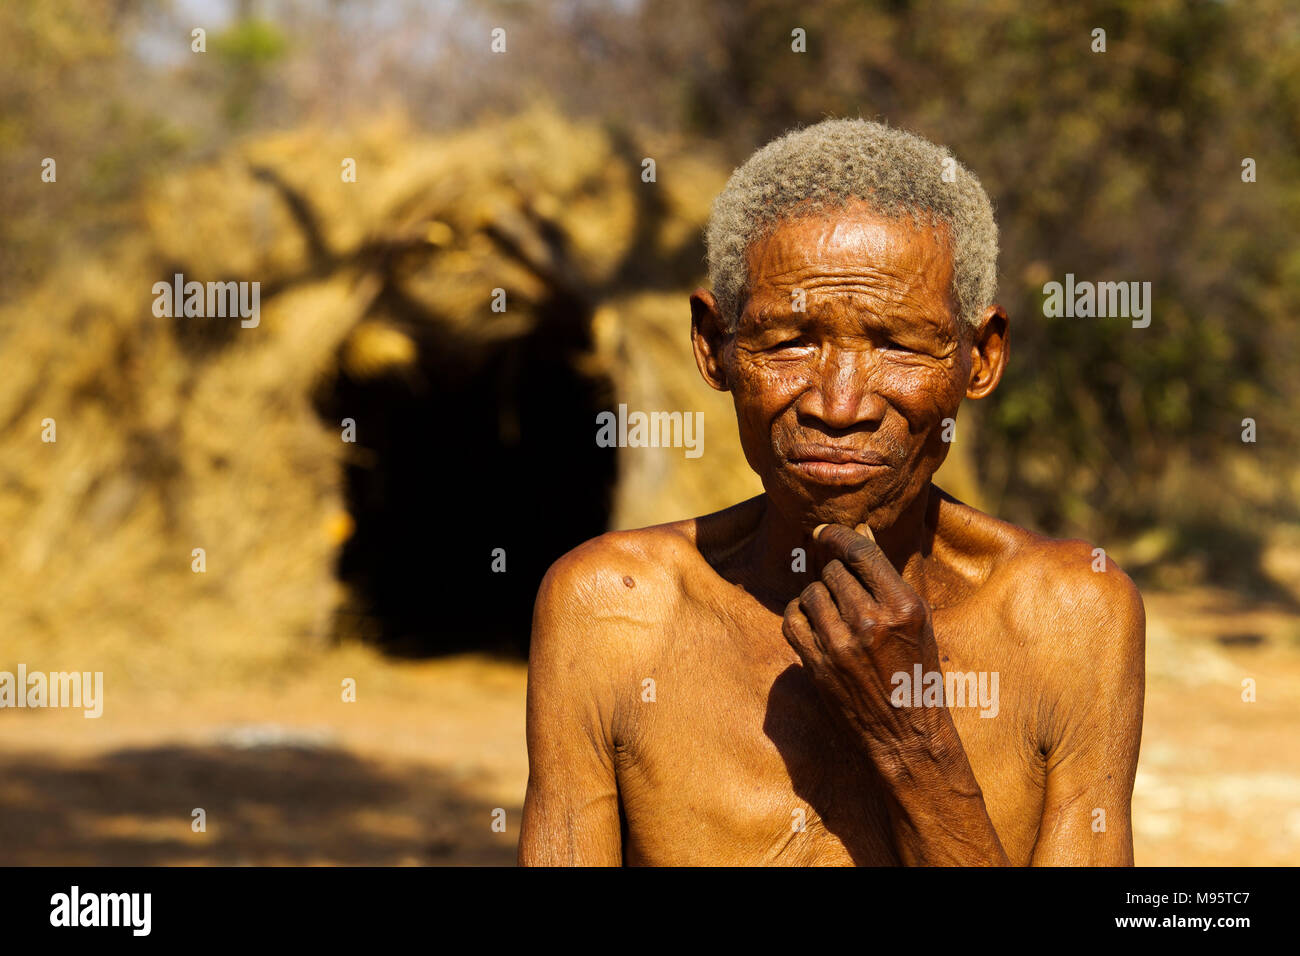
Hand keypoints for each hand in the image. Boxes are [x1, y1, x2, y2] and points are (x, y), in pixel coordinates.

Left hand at [781, 522, 950, 766]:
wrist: (906, 735)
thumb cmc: (916, 674)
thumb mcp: (916, 622)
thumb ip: (885, 577)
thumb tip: (859, 530)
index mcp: (902, 606)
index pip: (860, 551)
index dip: (837, 535)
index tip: (825, 532)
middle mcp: (870, 622)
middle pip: (833, 571)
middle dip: (834, 574)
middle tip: (843, 590)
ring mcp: (841, 645)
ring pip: (811, 593)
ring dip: (817, 595)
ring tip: (832, 609)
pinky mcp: (818, 665)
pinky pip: (792, 620)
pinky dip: (798, 615)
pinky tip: (812, 621)